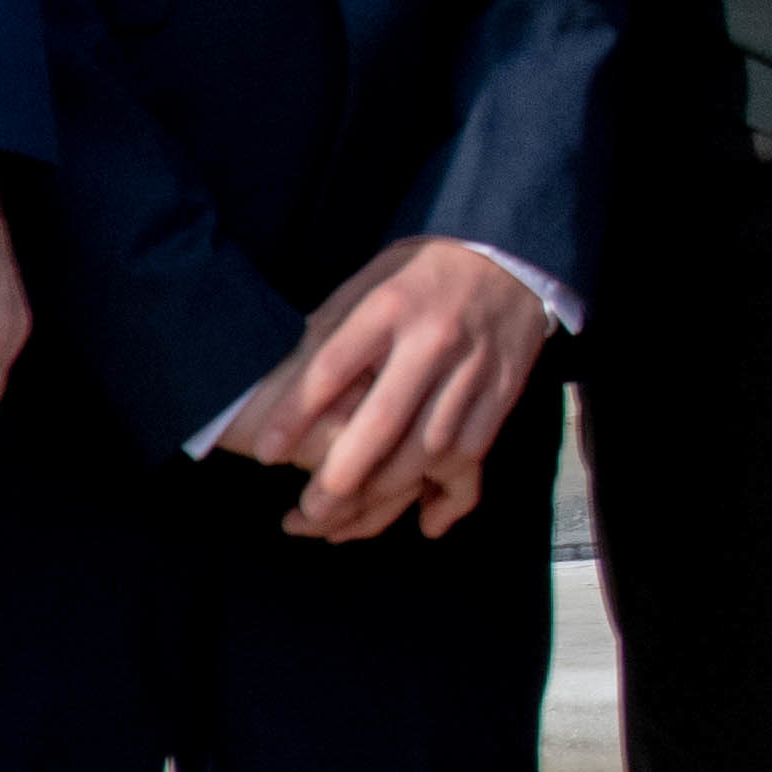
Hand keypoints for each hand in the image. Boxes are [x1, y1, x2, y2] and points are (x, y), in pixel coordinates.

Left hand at [217, 239, 558, 543]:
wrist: (507, 258)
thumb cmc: (418, 276)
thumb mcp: (365, 285)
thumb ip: (330, 333)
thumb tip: (283, 386)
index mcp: (389, 306)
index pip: (332, 367)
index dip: (295, 415)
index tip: (264, 453)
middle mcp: (433, 338)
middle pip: (385, 419)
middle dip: (345, 472)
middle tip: (311, 507)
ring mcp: (473, 367)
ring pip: (430, 446)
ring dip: (389, 488)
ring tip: (350, 513)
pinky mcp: (503, 391)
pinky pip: (474, 452)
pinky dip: (447, 489)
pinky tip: (420, 512)